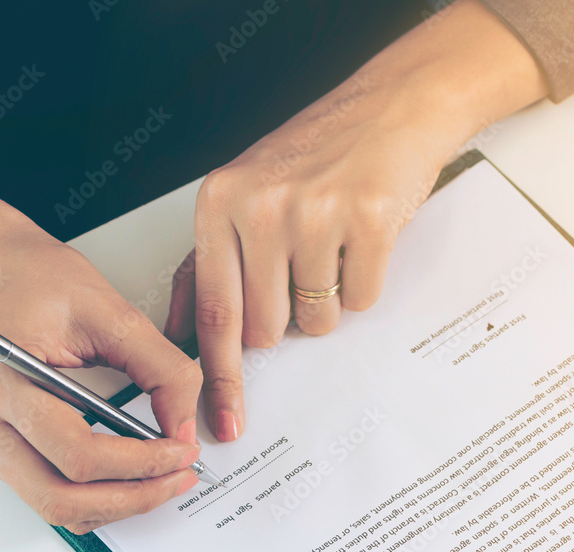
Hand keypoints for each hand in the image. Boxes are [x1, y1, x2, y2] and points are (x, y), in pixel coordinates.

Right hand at [0, 165, 202, 532]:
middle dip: (132, 498)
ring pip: (51, 506)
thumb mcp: (108, 308)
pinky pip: (41, 492)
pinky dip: (89, 494)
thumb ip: (160, 368)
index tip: (182, 452)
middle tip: (177, 478)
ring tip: (158, 480)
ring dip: (112, 504)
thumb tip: (184, 425)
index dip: (141, 464)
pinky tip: (124, 474)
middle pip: (60, 498)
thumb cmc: (30, 275)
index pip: (77, 454)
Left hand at [166, 0, 546, 440]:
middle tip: (299, 270)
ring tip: (330, 247)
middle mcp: (260, 208)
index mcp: (219, 205)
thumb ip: (207, 268)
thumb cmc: (314, 157)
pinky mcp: (369, 220)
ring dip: (326, 301)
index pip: (215, 315)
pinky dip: (363, 283)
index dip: (219, 379)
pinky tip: (360, 240)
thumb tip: (182, 336)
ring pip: (316, 322)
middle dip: (285, 319)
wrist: (391, 106)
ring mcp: (315, 213)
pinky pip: (360, 301)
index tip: (223, 423)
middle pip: (266, 332)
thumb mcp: (243, 199)